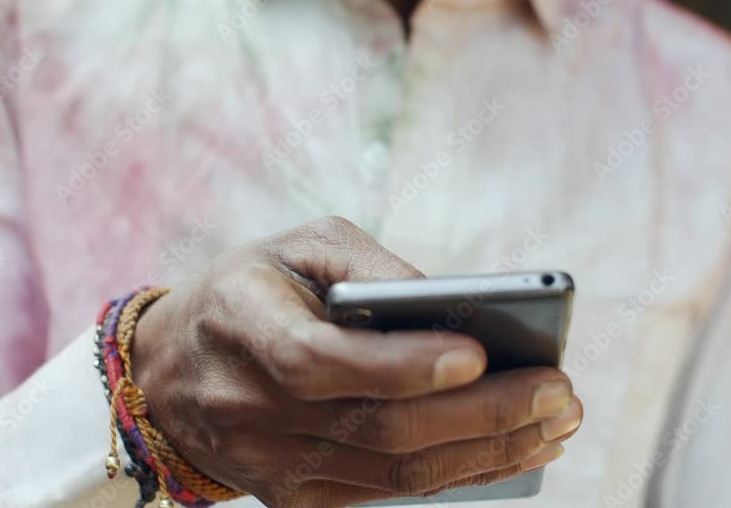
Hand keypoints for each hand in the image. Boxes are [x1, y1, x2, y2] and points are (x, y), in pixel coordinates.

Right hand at [132, 217, 582, 507]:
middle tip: (559, 392)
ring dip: (490, 451)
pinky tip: (514, 449)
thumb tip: (460, 312)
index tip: (477, 352)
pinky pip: (390, 495)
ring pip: (395, 472)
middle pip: (378, 427)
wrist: (171, 370)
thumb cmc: (251, 290)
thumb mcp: (299, 246)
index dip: (398, 364)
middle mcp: (249, 405)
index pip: (317, 361)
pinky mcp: (295, 498)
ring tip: (556, 421)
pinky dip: (462, 476)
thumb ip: (372, 268)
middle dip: (483, 414)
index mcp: (241, 323)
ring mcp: (271, 465)